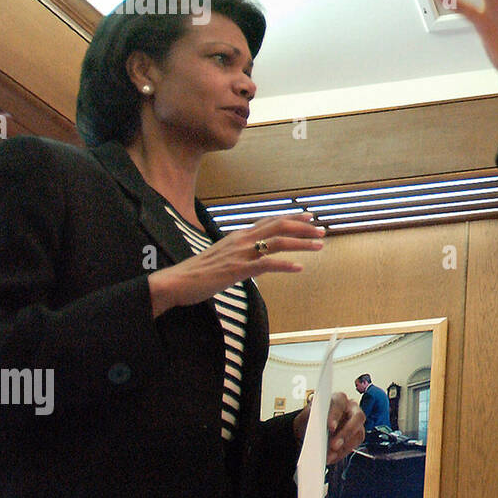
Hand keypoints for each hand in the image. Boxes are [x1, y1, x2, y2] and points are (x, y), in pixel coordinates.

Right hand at [147, 213, 324, 316]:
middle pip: (279, 226)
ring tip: (318, 246)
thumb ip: (241, 252)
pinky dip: (285, 265)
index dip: (292, 217)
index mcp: (239, 235)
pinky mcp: (237, 270)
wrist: (176, 281)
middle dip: (303, 227)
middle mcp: (242, 239)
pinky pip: (266, 264)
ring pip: (277, 242)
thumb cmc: (198, 272)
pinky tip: (299, 267)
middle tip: (321, 230)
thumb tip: (257, 256)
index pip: (270, 221)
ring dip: (301, 243)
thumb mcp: (223, 256)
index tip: (310, 216)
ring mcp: (240, 254)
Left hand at [292, 392, 365, 465]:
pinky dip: (343, 452)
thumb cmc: (310, 420)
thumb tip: (317, 430)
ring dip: (345, 446)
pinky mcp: (357, 434)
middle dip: (346, 433)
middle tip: (334, 446)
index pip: (340, 403)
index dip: (336, 415)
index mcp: (338, 398)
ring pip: (358, 432)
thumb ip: (312, 419)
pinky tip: (332, 457)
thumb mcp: (307, 416)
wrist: (310, 430)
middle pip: (358, 417)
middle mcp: (351, 408)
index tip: (330, 427)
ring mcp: (356, 422)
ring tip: (330, 455)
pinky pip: (355, 444)